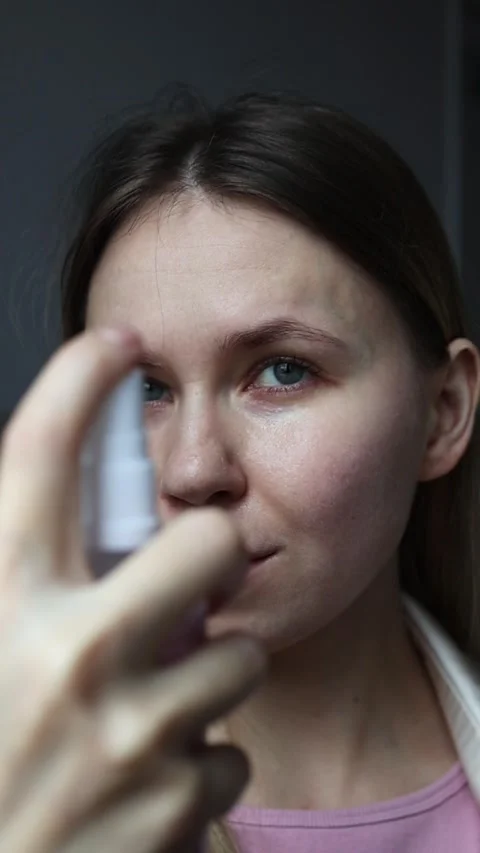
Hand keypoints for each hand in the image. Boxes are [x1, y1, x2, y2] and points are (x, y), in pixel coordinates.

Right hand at [0, 326, 266, 852]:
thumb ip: (19, 571)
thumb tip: (63, 501)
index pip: (37, 455)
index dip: (77, 380)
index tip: (112, 348)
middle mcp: (68, 658)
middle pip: (209, 541)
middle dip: (211, 552)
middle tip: (185, 581)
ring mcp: (133, 737)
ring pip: (239, 656)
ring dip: (202, 677)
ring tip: (143, 710)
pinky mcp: (178, 806)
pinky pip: (229, 753)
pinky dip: (197, 764)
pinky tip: (144, 783)